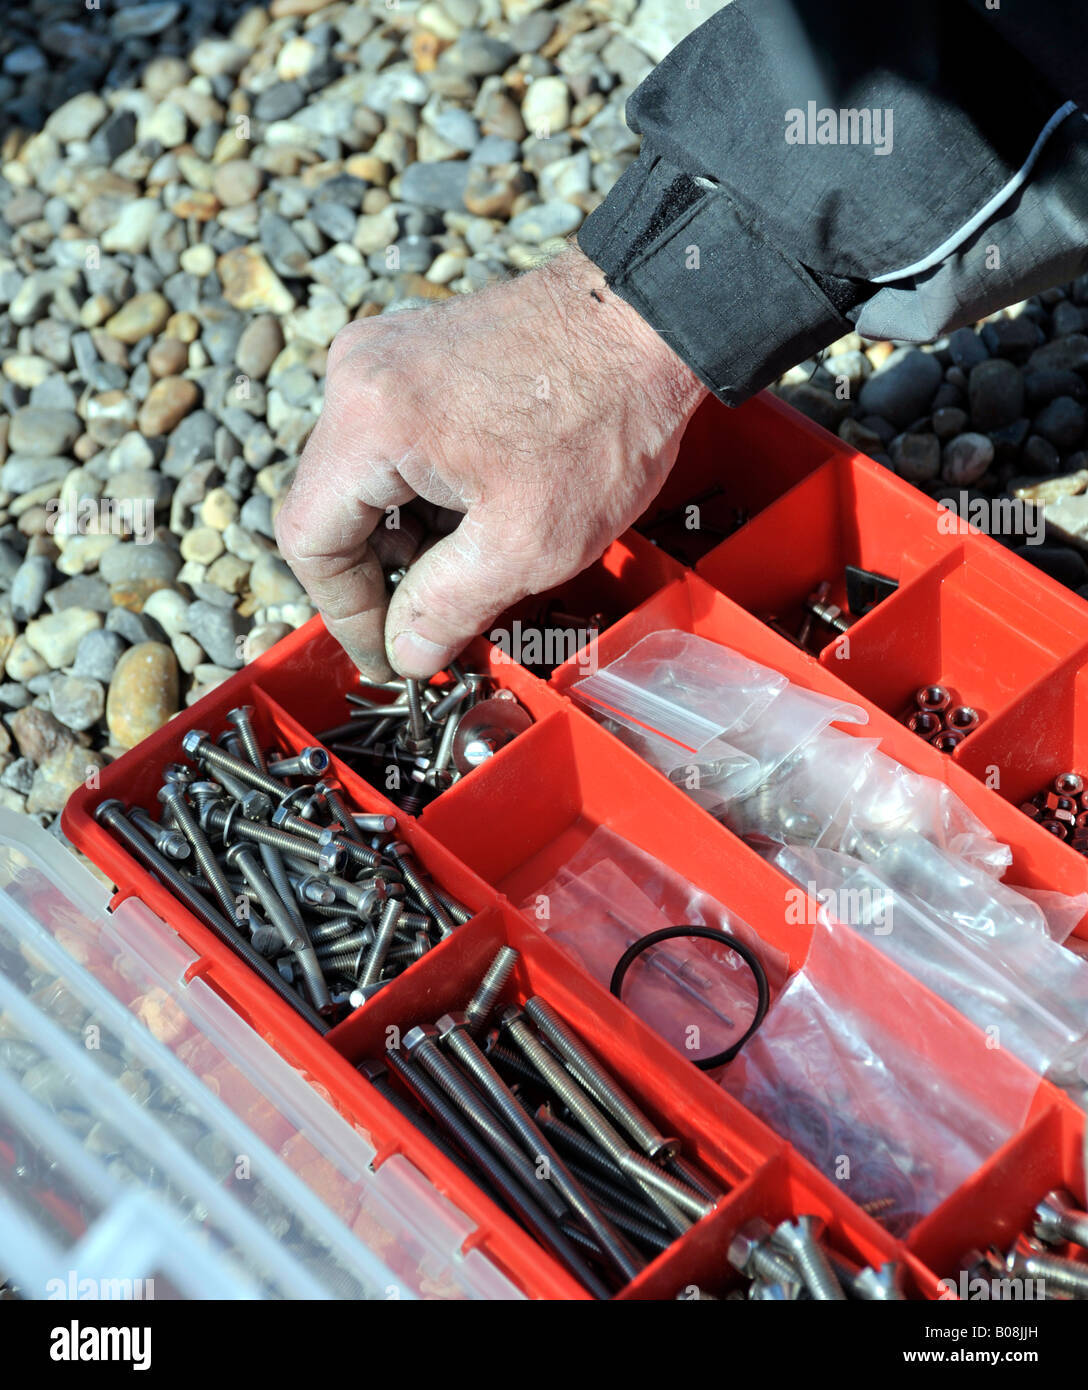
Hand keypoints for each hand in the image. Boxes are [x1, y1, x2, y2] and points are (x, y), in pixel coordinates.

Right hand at [275, 243, 707, 679]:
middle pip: (331, 506)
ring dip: (407, 535)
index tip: (385, 651)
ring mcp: (384, 354)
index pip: (308, 538)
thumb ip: (448, 607)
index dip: (342, 611)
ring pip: (363, 478)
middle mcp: (357, 374)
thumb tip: (406, 651)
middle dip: (382, 575)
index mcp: (368, 420)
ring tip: (475, 564)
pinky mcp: (414, 352)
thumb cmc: (604, 417)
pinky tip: (478, 513)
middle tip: (436, 622)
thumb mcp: (526, 543)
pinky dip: (422, 492)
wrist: (654, 320)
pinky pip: (389, 442)